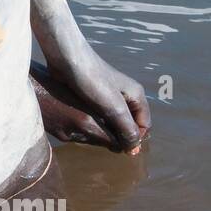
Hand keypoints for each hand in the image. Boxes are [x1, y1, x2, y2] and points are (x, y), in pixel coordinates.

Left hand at [30, 56, 150, 153]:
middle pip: (130, 123)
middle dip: (122, 136)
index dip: (135, 139)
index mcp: (136, 95)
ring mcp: (109, 94)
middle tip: (109, 147)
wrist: (67, 59)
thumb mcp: (114, 108)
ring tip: (98, 140)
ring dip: (109, 131)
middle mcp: (126, 94)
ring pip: (114, 120)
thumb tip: (135, 149)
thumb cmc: (93, 81)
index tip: (121, 150)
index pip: (144, 125)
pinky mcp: (94, 94)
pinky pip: (101, 114)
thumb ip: (126, 129)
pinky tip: (89, 129)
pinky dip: (99, 124)